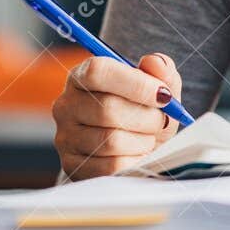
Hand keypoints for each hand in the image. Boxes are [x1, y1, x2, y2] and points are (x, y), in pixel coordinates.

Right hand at [52, 53, 182, 179]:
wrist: (135, 149)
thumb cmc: (145, 112)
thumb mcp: (158, 87)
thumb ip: (161, 69)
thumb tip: (155, 63)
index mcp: (82, 76)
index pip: (98, 71)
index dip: (136, 83)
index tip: (164, 95)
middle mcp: (66, 105)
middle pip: (107, 108)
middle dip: (146, 117)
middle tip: (161, 121)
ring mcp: (65, 137)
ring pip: (110, 140)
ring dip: (142, 140)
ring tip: (149, 137)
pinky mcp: (73, 165)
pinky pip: (111, 166)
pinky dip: (134, 160)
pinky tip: (139, 153)